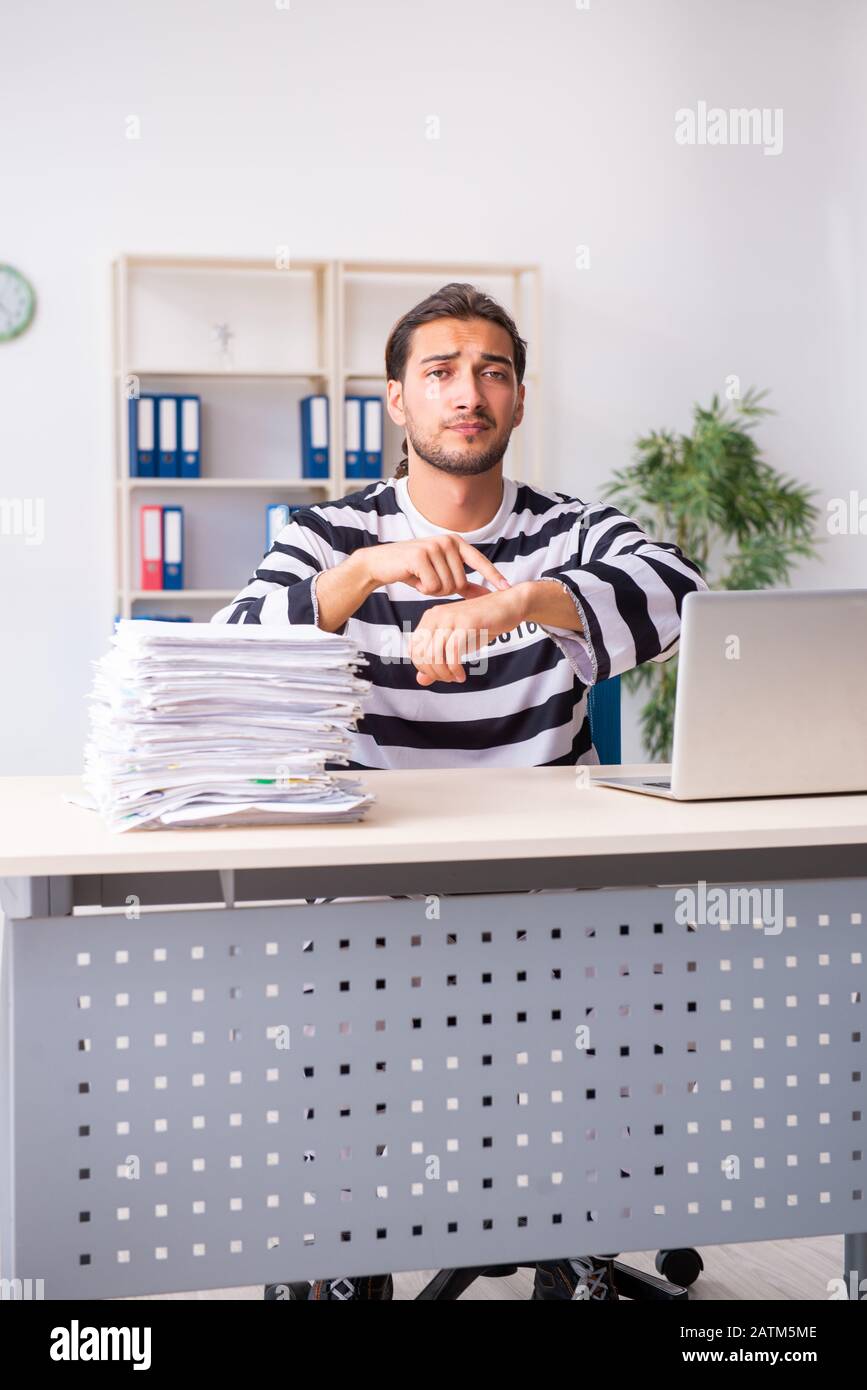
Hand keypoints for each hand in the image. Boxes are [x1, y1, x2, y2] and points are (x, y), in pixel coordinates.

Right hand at [362, 534, 509, 600]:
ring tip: (420, 578)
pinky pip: (433, 586)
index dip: (493, 576)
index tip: (507, 588)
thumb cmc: (413, 570)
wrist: (381, 564)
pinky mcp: (421, 556)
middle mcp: (447, 541)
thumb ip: (463, 583)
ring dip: (433, 590)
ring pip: (447, 586)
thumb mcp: (440, 573)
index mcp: (456, 542)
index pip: (479, 561)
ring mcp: (434, 546)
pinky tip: (414, 578)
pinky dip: (423, 589)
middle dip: (445, 590)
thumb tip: (485, 595)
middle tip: (429, 581)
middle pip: (460, 582)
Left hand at [410, 587, 527, 685]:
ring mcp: (450, 617)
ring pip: (435, 654)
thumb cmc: (482, 626)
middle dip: (434, 673)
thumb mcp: (455, 645)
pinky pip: (453, 652)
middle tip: (448, 679)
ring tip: (455, 677)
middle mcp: (436, 615)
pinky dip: (455, 669)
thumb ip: (436, 661)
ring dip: (444, 673)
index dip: (423, 668)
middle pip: (423, 654)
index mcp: (430, 618)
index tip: (439, 675)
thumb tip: (420, 680)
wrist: (508, 606)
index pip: (414, 650)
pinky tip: (461, 675)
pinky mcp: (466, 622)